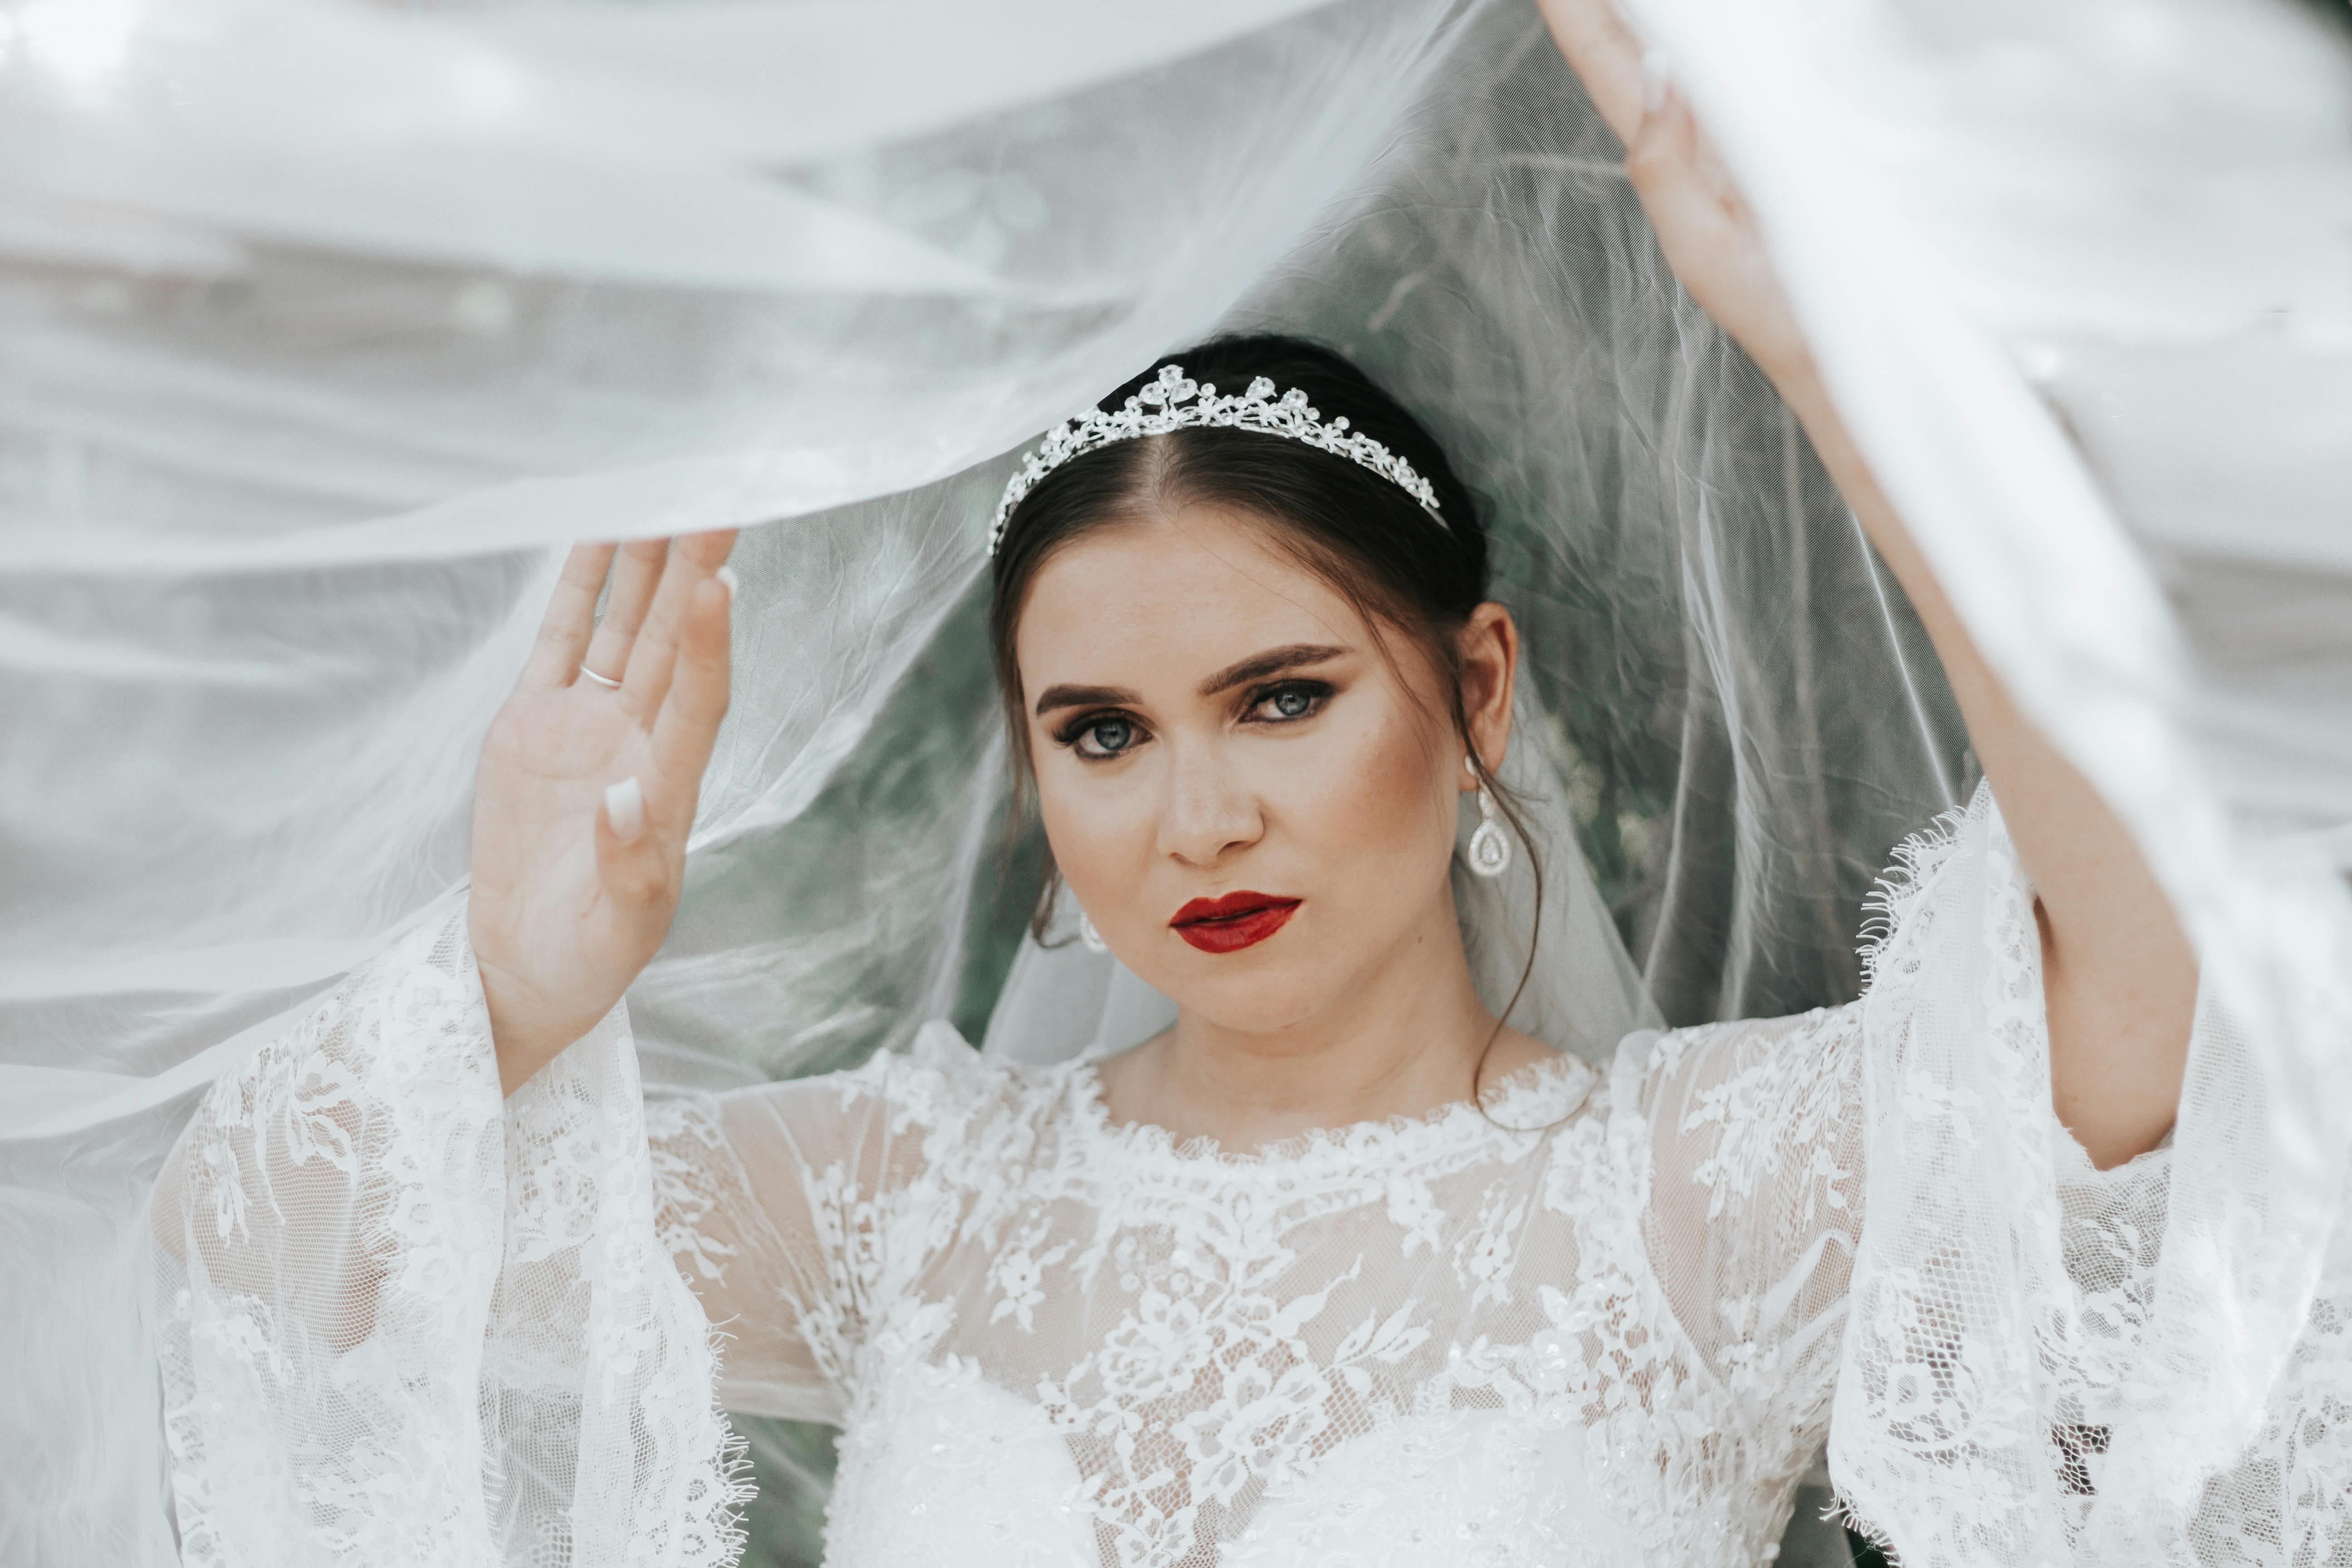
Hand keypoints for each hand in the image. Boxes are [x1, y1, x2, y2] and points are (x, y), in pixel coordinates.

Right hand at [467, 532, 735, 1091]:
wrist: (523, 971)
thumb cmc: (586, 961)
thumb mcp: (617, 933)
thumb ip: (627, 871)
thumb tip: (627, 799)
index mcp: (665, 789)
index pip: (696, 702)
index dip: (710, 645)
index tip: (721, 586)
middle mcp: (635, 743)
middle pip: (672, 644)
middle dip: (693, 574)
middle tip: (719, 499)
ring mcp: (585, 727)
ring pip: (624, 628)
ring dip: (645, 566)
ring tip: (664, 493)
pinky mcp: (533, 723)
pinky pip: (562, 639)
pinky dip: (578, 588)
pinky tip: (597, 536)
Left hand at [1537, 0, 1813, 388]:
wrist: (1857, 354)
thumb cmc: (1779, 316)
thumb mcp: (1702, 248)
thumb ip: (1666, 164)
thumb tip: (1653, 72)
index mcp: (1671, 153)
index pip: (1606, 62)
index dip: (1578, 13)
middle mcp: (1708, 129)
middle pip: (1654, 36)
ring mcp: (1758, 125)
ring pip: (1713, 42)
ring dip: (1697, 8)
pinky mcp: (1812, 125)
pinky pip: (1775, 60)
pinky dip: (1762, 31)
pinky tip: (1760, 11)